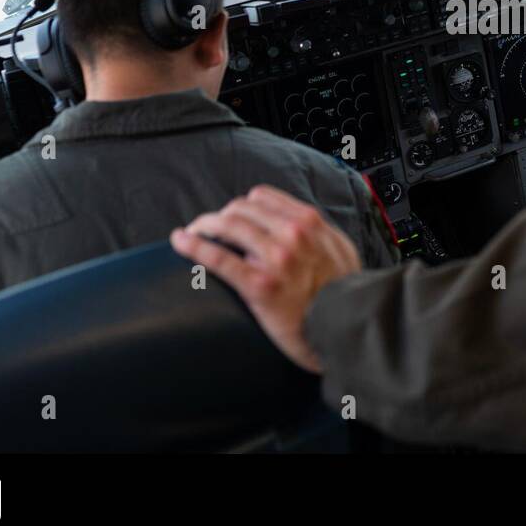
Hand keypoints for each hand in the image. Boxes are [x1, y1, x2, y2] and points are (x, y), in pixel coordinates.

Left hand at [170, 185, 360, 372]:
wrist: (345, 327)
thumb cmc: (343, 292)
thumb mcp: (339, 248)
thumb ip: (318, 230)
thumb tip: (295, 222)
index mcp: (308, 222)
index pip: (261, 198)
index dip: (242, 206)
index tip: (234, 218)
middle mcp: (292, 234)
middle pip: (240, 209)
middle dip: (220, 216)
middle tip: (208, 228)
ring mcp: (275, 259)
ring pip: (228, 226)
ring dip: (204, 225)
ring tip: (191, 232)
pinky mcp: (259, 285)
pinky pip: (220, 258)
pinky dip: (195, 246)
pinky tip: (180, 241)